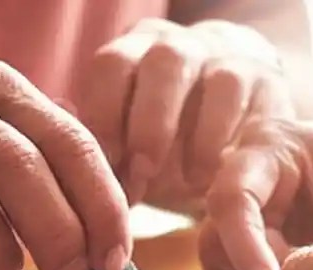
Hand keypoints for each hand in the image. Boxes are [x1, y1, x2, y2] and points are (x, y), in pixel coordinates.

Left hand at [77, 19, 293, 211]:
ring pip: (186, 66)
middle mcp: (170, 46)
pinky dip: (217, 136)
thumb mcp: (136, 149)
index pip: (109, 67)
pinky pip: (234, 91)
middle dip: (140, 121)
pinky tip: (210, 177)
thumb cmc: (175, 142)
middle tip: (141, 174)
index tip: (103, 169)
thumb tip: (53, 155)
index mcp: (132, 57)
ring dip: (180, 126)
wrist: (246, 121)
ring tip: (181, 180)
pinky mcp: (259, 76)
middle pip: (145, 61)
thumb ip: (101, 148)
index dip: (103, 117)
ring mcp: (216, 55)